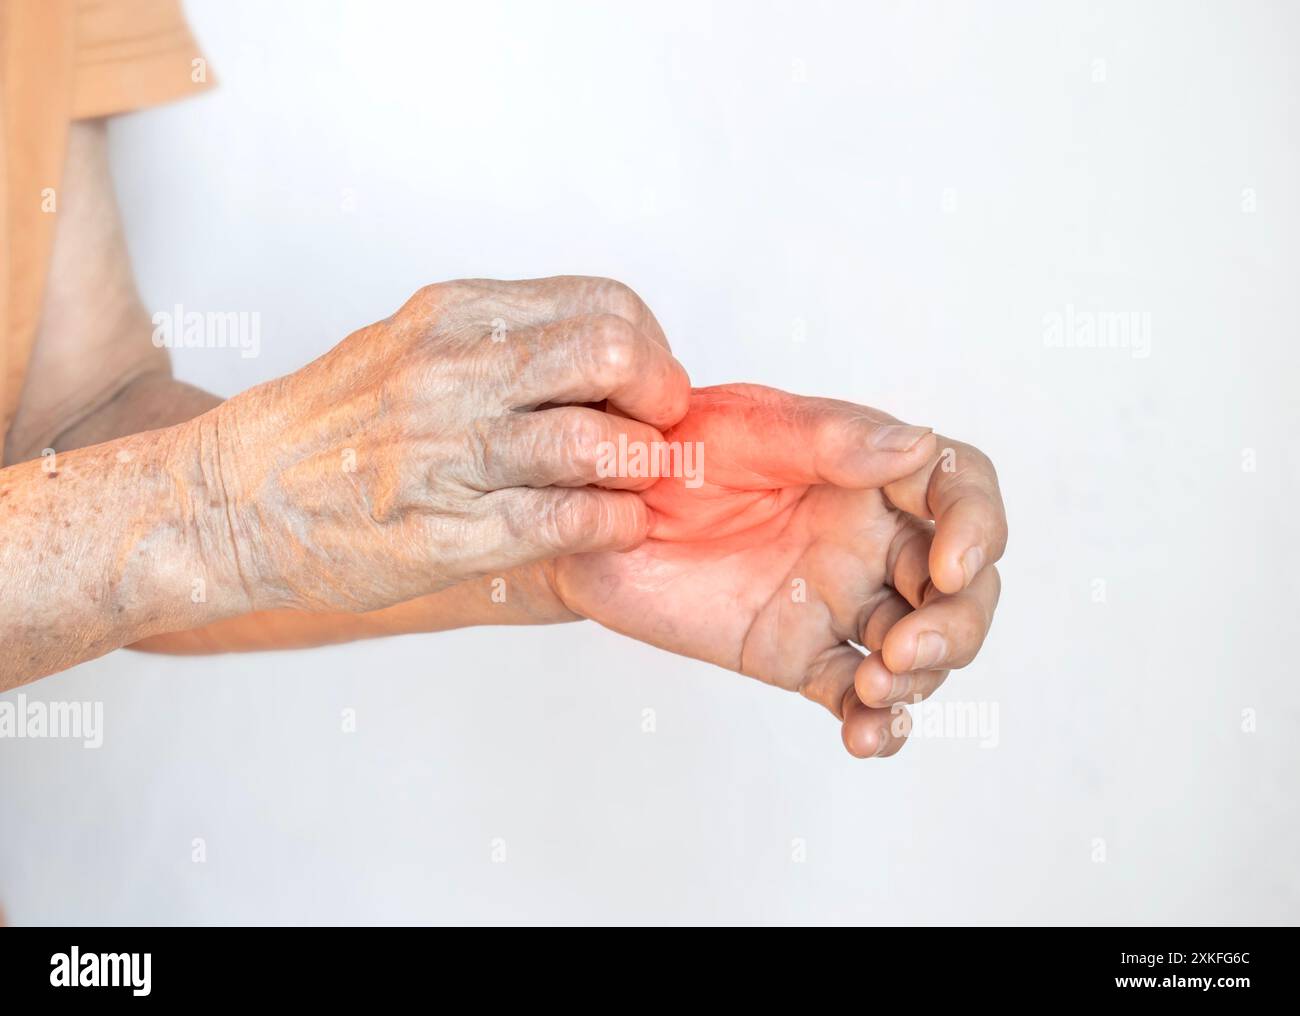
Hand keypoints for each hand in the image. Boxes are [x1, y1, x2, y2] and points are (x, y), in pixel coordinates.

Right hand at [199, 277, 689, 612]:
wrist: (229, 501)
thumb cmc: (328, 429)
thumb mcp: (413, 348)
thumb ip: (505, 346)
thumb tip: (607, 358)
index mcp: (453, 316)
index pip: (603, 305)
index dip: (652, 346)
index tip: (649, 382)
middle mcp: (452, 373)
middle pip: (612, 356)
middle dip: (660, 397)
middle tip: (659, 429)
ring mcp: (446, 454)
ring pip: (594, 442)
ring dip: (643, 468)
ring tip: (639, 483)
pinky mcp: (443, 533)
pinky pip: (562, 521)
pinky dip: (612, 524)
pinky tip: (615, 525)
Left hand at [551, 383, 1006, 757]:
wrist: (596, 513)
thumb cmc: (669, 451)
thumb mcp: (744, 427)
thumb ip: (831, 440)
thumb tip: (918, 445)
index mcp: (868, 472)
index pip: (959, 491)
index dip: (978, 527)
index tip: (952, 567)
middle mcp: (868, 539)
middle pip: (959, 587)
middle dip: (957, 625)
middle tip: (907, 649)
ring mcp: (838, 601)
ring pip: (919, 647)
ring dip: (920, 678)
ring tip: (874, 687)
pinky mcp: (798, 656)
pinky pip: (854, 696)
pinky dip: (875, 724)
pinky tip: (863, 735)